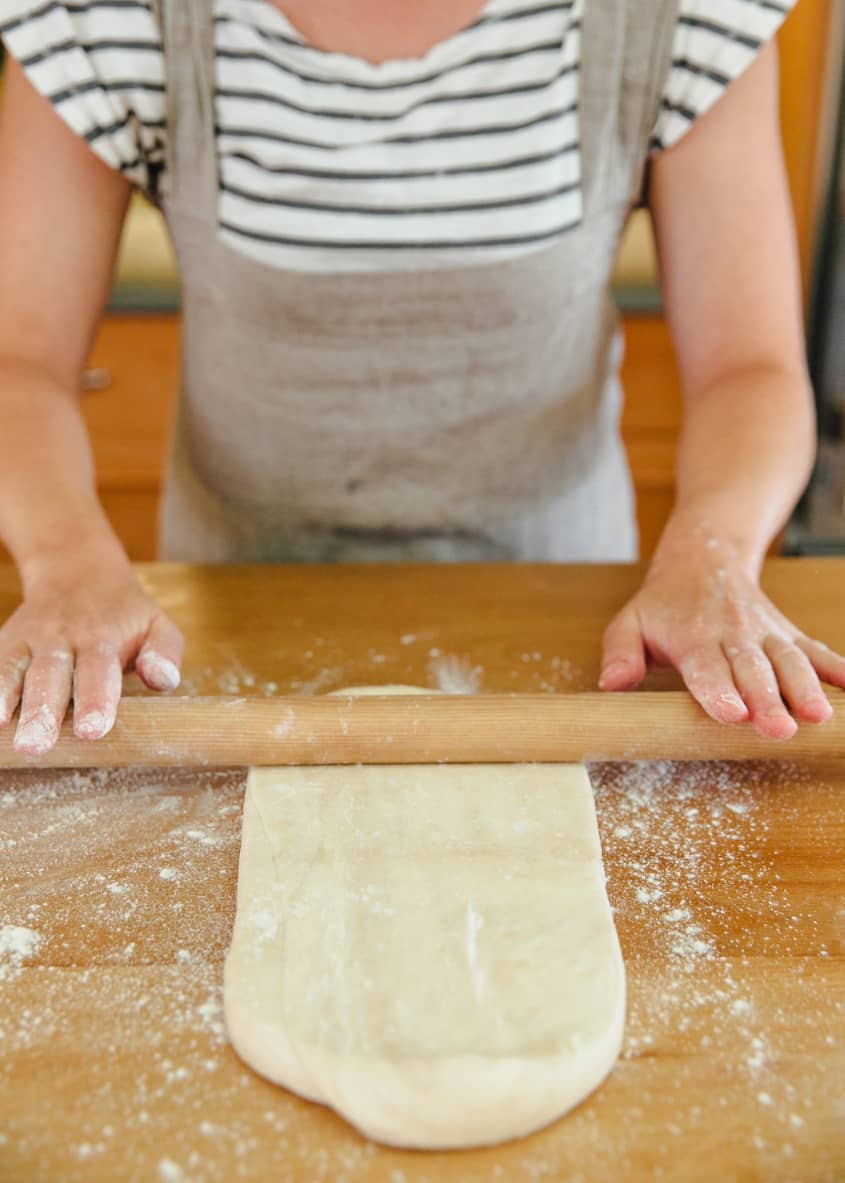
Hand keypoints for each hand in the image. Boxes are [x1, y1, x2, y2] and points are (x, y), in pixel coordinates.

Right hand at [0, 544, 183, 754]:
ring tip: (8, 735)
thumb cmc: (124, 613)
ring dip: (7, 701)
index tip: (93, 728)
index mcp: (102, 638)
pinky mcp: (7, 641)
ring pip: (17, 670)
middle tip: (38, 744)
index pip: (99, 671)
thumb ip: (164, 652)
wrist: (78, 570)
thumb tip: (163, 679)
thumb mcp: (156, 624)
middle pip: (51, 675)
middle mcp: (62, 638)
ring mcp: (30, 639)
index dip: (96, 700)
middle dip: (44, 710)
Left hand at [599, 536, 844, 739]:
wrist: (705, 556)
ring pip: (789, 661)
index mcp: (692, 637)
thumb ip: (620, 653)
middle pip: (752, 671)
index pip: (705, 668)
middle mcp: (733, 634)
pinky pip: (816, 651)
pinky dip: (837, 668)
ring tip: (818, 716)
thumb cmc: (662, 604)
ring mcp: (766, 633)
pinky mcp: (788, 634)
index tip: (731, 713)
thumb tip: (611, 684)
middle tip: (778, 730)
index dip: (717, 691)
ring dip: (805, 688)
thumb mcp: (630, 622)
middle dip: (766, 700)